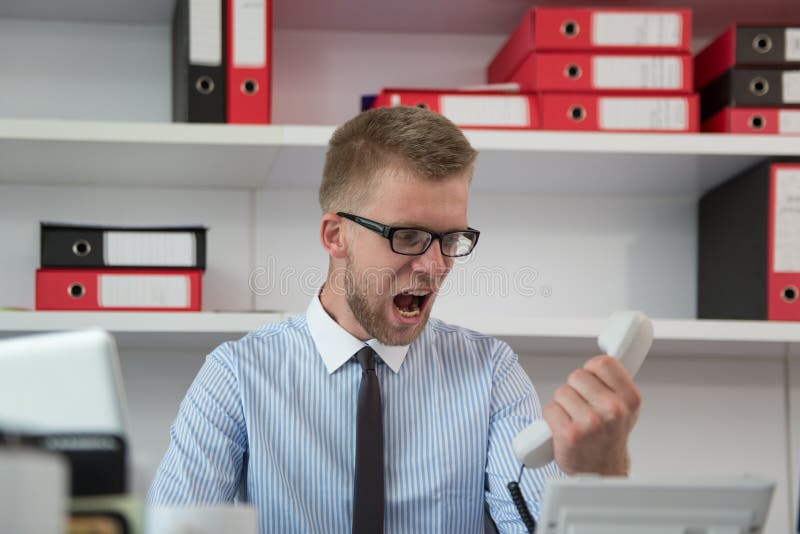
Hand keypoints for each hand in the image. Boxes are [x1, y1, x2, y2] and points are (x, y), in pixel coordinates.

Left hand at [543, 355, 641, 475]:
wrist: (602, 472)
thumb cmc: (610, 438)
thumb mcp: (625, 408)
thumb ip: (616, 382)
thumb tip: (616, 344)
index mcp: (630, 399)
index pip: (603, 363)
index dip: (591, 369)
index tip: (591, 377)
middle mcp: (613, 410)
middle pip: (577, 376)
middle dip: (575, 389)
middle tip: (583, 407)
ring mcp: (591, 423)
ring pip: (561, 392)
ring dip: (563, 404)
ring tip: (574, 419)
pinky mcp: (570, 435)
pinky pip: (550, 410)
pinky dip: (551, 418)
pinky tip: (563, 429)